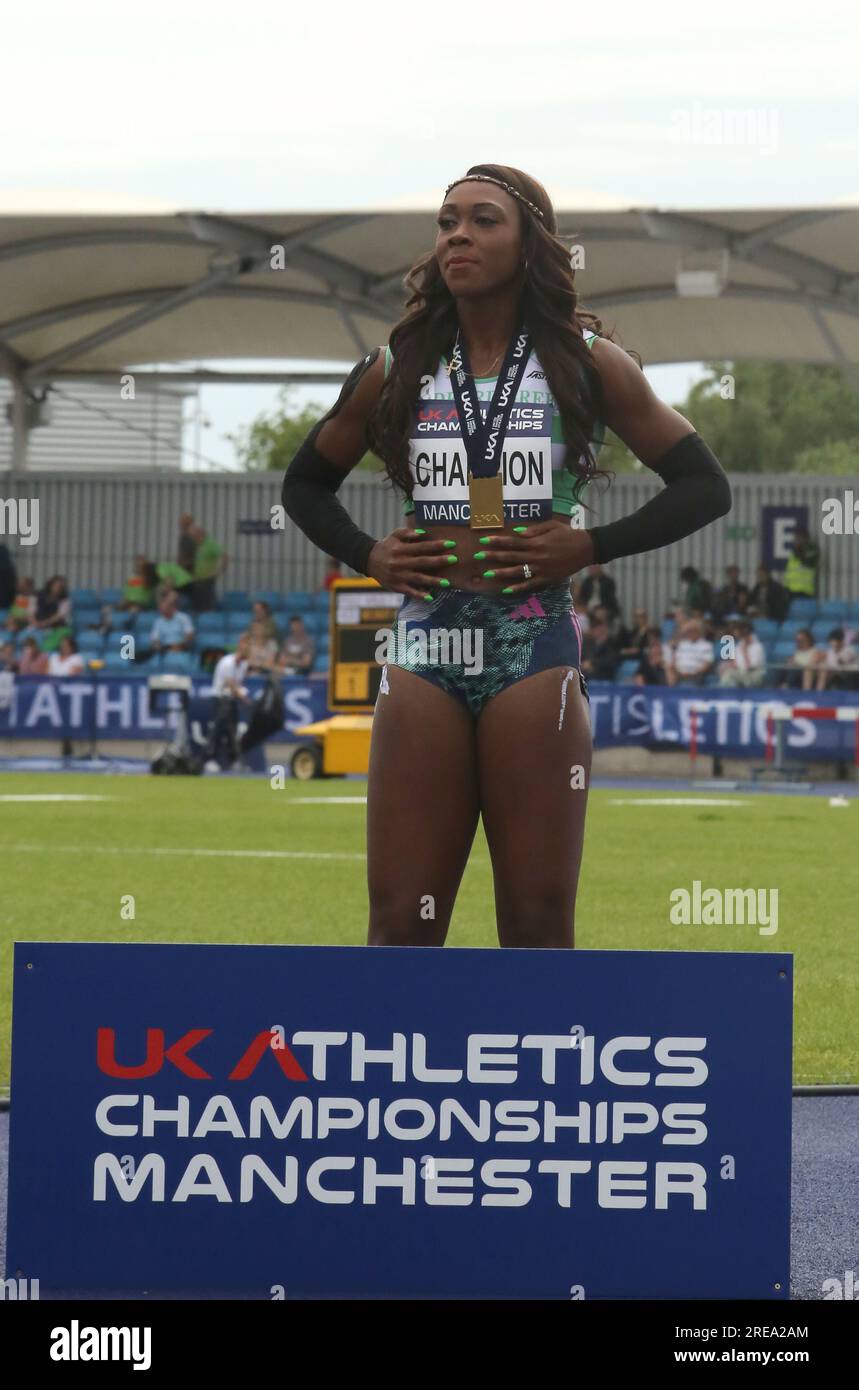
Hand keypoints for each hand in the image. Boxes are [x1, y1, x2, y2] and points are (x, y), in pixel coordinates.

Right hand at [367, 528, 460, 600]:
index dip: (436, 545)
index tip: (451, 544)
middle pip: (422, 562)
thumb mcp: (394, 535)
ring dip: (433, 581)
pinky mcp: (396, 586)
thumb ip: (407, 532)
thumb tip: (423, 533)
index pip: (422, 546)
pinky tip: (430, 597)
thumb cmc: (386, 546)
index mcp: (401, 549)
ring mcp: (398, 576)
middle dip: (439, 561)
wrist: (369, 560)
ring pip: (418, 579)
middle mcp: (400, 562)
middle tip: (454, 559)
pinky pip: (409, 592)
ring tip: (447, 583)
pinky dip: (419, 595)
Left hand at [475, 522, 595, 594]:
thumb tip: (516, 532)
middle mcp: (537, 555)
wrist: (586, 548)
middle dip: (493, 556)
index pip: (512, 541)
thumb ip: (533, 530)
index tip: (483, 541)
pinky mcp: (547, 578)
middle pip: (510, 556)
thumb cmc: (568, 534)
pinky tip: (506, 590)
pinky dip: (518, 588)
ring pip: (517, 571)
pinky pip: (530, 584)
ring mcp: (541, 568)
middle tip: (477, 556)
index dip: (497, 541)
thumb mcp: (552, 526)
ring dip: (501, 573)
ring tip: (487, 574)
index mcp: (537, 542)